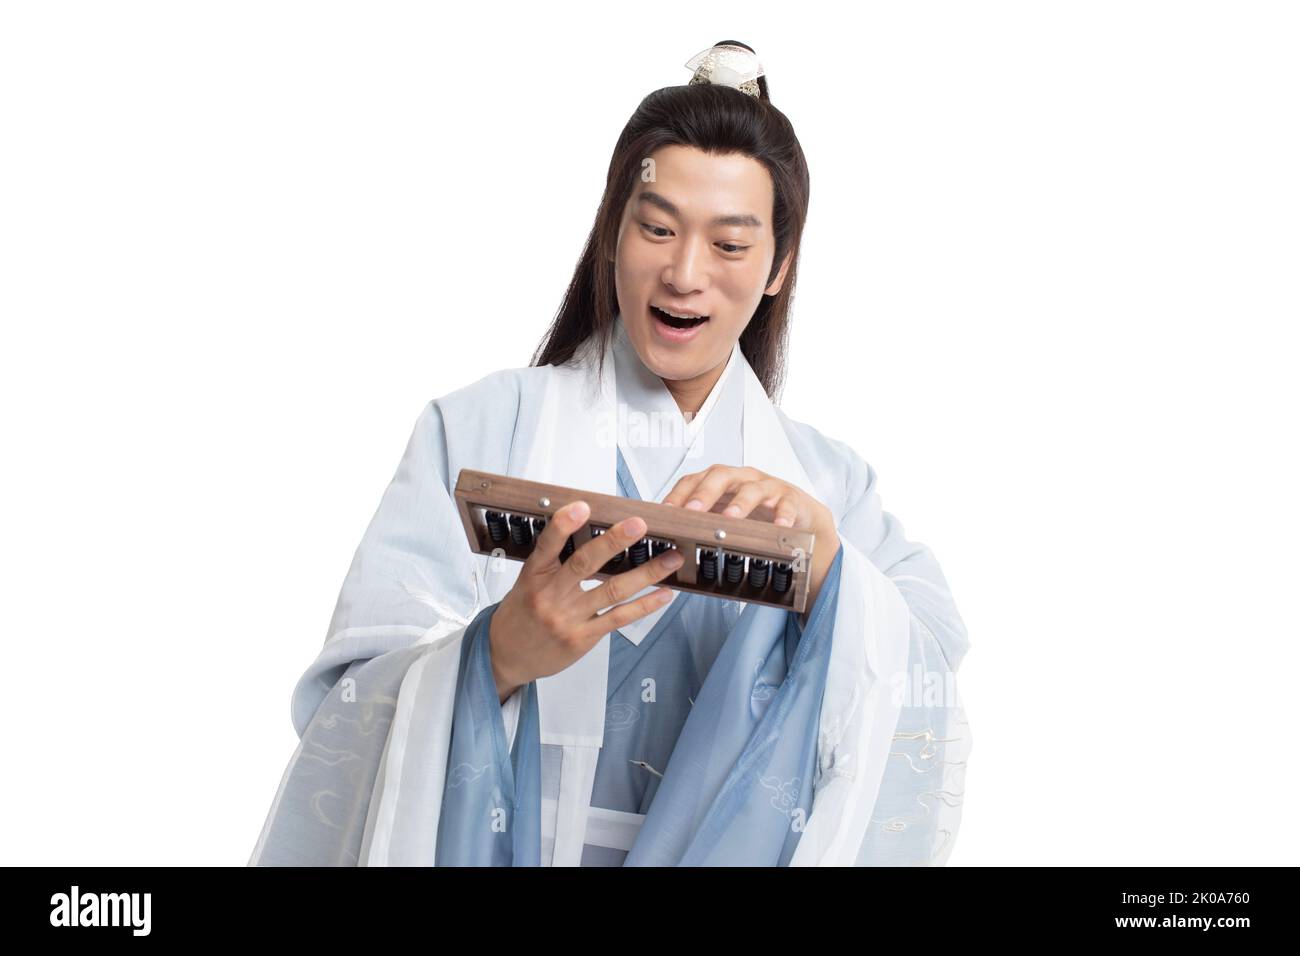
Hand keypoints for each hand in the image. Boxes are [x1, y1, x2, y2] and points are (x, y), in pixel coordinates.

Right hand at [488, 500, 684, 702]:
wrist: (505, 656)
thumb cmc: (520, 613)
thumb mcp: (526, 582)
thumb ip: (554, 562)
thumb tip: (590, 535)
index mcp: (534, 576)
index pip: (547, 546)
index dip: (564, 525)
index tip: (582, 507)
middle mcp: (551, 595)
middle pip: (584, 564)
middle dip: (614, 542)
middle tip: (639, 525)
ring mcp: (568, 618)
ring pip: (612, 591)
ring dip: (646, 573)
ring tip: (671, 559)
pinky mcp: (583, 637)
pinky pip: (619, 618)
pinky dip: (644, 606)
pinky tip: (663, 595)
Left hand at [661, 465, 840, 623]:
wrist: (798, 514)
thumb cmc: (756, 513)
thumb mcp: (725, 514)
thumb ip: (702, 520)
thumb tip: (667, 539)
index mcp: (721, 481)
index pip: (694, 479)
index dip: (679, 494)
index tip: (665, 512)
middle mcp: (742, 478)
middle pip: (720, 476)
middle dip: (704, 493)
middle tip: (691, 512)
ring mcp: (766, 486)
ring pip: (752, 488)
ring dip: (739, 503)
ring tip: (729, 519)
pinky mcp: (790, 498)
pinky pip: (786, 504)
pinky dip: (782, 515)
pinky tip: (778, 526)